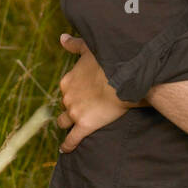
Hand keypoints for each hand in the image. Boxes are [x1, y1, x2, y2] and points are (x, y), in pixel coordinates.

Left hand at [56, 32, 142, 151]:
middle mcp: (68, 96)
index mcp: (68, 80)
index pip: (66, 90)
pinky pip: (72, 140)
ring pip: (64, 122)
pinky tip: (65, 149)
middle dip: (71, 108)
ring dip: (67, 124)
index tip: (82, 94)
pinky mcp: (85, 125)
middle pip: (64, 106)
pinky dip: (68, 145)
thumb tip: (62, 38)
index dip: (74, 93)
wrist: (125, 78)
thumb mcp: (90, 48)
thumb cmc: (110, 61)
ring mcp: (75, 112)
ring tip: (72, 128)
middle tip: (83, 109)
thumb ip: (74, 44)